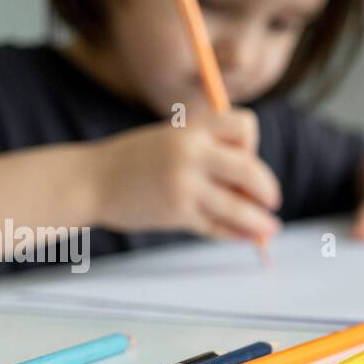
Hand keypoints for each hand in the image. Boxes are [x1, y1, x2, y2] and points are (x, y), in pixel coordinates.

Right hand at [90, 108, 281, 241]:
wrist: (91, 180)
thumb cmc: (137, 160)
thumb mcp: (172, 138)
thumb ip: (208, 152)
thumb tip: (254, 187)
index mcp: (192, 127)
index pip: (245, 126)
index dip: (253, 145)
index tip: (244, 158)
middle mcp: (190, 153)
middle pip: (250, 170)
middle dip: (267, 188)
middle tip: (272, 201)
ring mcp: (184, 184)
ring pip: (238, 206)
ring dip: (259, 222)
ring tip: (270, 229)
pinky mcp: (177, 213)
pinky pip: (217, 227)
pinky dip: (236, 234)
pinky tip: (246, 237)